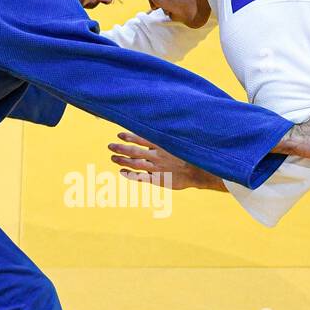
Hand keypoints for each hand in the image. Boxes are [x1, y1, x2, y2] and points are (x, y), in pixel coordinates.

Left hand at [107, 133, 226, 190]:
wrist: (200, 172)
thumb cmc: (189, 156)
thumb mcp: (178, 143)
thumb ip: (165, 139)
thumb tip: (154, 130)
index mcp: (162, 145)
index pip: (142, 138)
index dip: (129, 136)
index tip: (119, 134)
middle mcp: (157, 156)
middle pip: (135, 151)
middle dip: (121, 148)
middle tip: (110, 146)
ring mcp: (157, 168)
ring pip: (135, 164)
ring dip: (122, 160)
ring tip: (113, 158)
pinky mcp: (159, 180)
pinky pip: (141, 177)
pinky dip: (130, 174)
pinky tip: (122, 171)